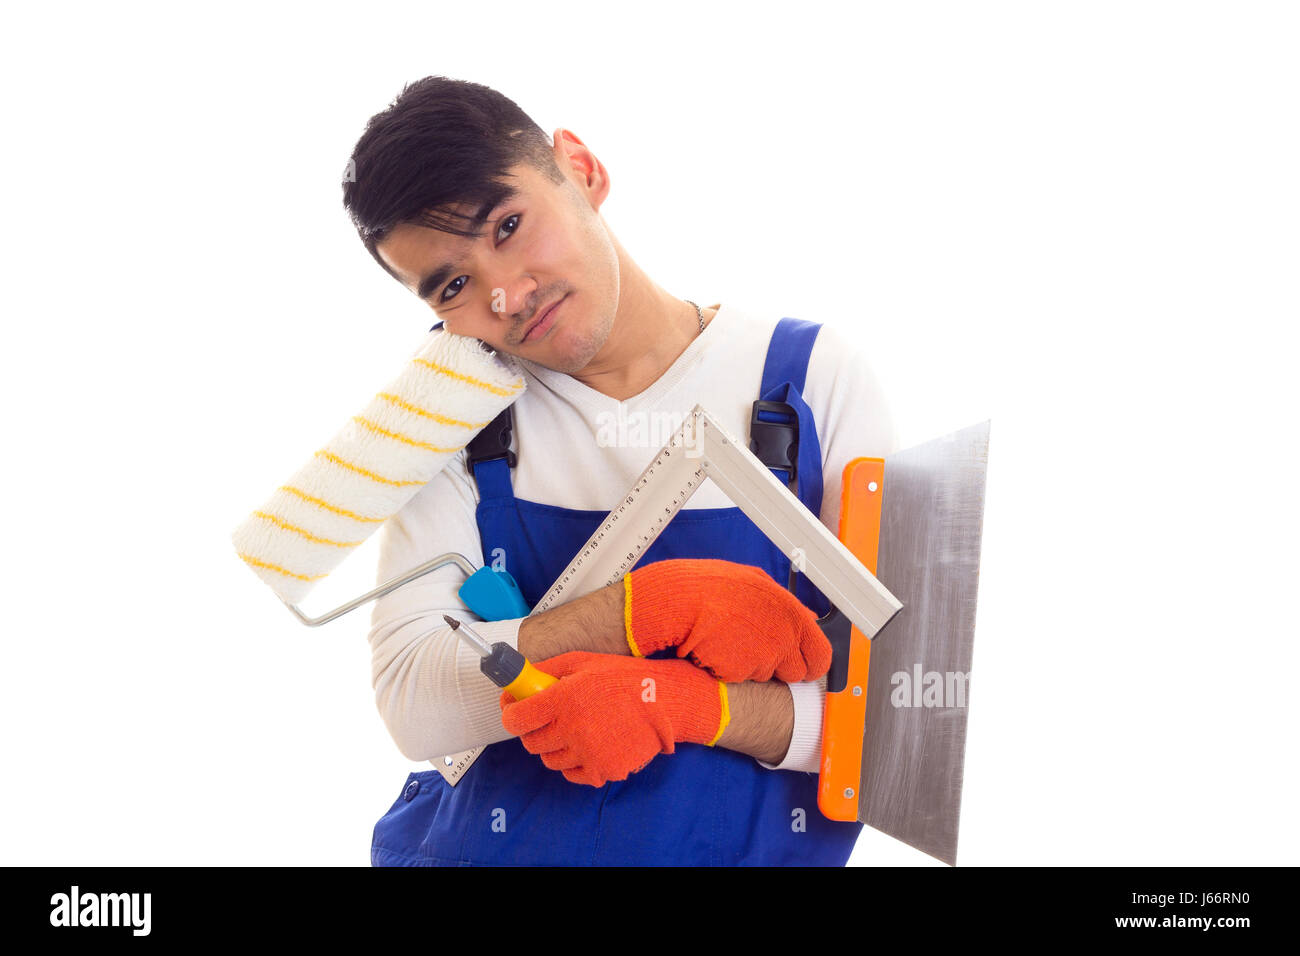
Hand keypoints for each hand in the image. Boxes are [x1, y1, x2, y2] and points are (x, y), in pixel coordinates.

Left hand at [499, 651, 726, 787]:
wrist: (664, 700)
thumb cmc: (623, 678)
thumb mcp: (582, 662)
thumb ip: (545, 670)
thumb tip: (517, 680)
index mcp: (564, 699)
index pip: (516, 719)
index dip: (510, 713)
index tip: (513, 709)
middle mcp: (573, 729)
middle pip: (531, 743)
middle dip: (531, 730)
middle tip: (544, 719)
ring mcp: (589, 754)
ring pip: (550, 760)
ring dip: (554, 747)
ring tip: (572, 730)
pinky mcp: (604, 770)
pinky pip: (573, 774)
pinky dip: (574, 763)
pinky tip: (587, 745)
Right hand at [622, 558, 830, 682]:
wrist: (676, 600)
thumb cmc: (711, 587)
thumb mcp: (755, 583)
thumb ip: (784, 605)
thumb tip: (806, 618)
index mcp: (791, 613)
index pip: (821, 654)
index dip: (811, 662)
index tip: (804, 664)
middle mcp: (782, 639)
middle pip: (796, 673)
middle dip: (782, 668)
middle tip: (758, 651)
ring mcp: (761, 659)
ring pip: (764, 676)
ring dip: (751, 666)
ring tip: (728, 641)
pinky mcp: (739, 674)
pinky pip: (741, 680)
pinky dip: (730, 671)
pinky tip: (716, 650)